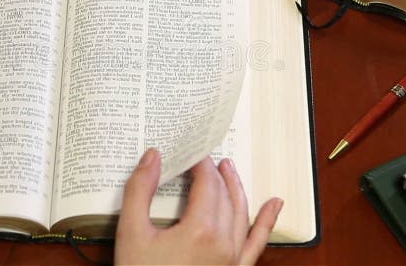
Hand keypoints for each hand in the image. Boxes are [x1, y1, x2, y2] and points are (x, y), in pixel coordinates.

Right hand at [115, 149, 282, 264]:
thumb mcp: (131, 233)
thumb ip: (140, 191)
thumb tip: (153, 157)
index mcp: (200, 230)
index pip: (206, 183)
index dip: (200, 162)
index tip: (191, 151)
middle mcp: (223, 243)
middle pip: (224, 195)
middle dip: (214, 172)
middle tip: (205, 157)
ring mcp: (232, 259)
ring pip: (241, 213)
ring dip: (236, 187)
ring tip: (229, 169)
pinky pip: (257, 244)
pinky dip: (266, 223)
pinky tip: (275, 206)